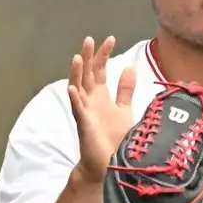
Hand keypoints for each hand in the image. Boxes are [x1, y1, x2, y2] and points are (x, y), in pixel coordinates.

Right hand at [68, 36, 136, 185]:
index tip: (110, 39)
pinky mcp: (84, 125)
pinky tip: (72, 89)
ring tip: (77, 58)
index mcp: (100, 96)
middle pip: (87, 74)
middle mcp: (90, 101)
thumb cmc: (114, 137)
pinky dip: (74, 99)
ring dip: (77, 73)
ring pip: (78, 88)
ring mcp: (85, 112)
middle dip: (88, 57)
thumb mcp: (123, 109)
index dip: (103, 55)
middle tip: (89, 39)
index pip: (100, 70)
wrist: (108, 163)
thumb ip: (125, 90)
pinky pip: (78, 110)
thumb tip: (129, 68)